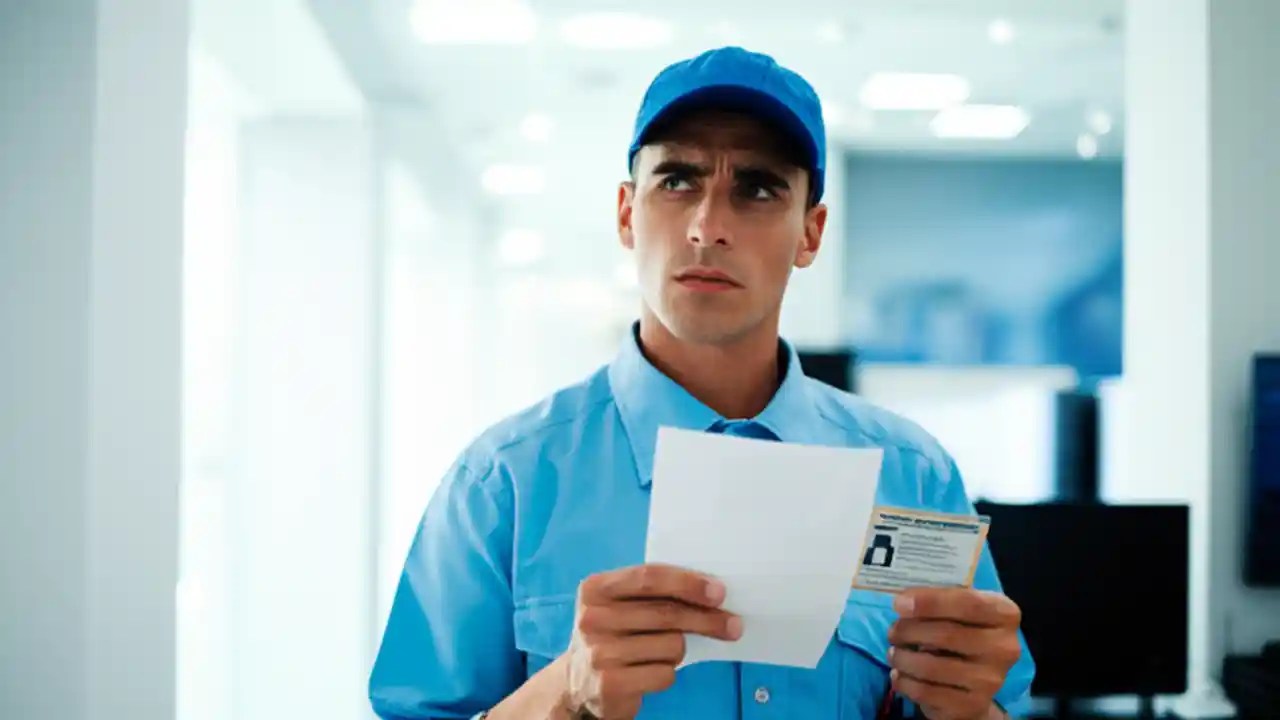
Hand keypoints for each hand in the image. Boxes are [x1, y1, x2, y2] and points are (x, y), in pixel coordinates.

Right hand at [563, 564, 741, 719]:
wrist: (577, 682)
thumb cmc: (613, 635)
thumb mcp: (620, 605)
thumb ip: (653, 593)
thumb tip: (712, 593)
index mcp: (595, 588)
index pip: (649, 578)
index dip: (688, 583)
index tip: (719, 592)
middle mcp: (592, 618)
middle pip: (666, 613)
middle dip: (707, 619)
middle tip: (734, 625)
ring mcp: (599, 652)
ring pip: (671, 645)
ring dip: (679, 650)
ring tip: (663, 652)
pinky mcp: (610, 684)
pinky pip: (664, 674)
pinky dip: (667, 673)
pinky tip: (651, 671)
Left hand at [887, 588, 1021, 719]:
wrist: (977, 681)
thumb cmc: (963, 632)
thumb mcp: (959, 609)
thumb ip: (939, 599)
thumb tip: (904, 603)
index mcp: (1005, 614)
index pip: (969, 603)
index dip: (930, 602)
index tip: (899, 604)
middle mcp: (1005, 648)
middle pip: (947, 634)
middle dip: (909, 631)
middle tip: (893, 631)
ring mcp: (991, 680)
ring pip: (932, 666)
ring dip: (903, 658)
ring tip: (894, 652)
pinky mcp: (973, 705)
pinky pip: (927, 692)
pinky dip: (905, 682)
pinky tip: (899, 674)